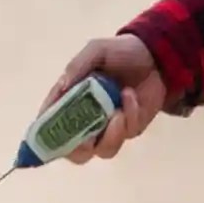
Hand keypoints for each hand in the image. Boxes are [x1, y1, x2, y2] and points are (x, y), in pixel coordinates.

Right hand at [40, 34, 167, 163]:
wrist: (155, 53)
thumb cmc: (120, 51)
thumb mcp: (96, 50)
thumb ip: (77, 66)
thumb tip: (62, 87)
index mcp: (70, 102)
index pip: (51, 126)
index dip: (47, 135)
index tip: (52, 133)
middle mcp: (87, 120)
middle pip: (74, 152)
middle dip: (79, 148)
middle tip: (87, 138)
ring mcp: (109, 127)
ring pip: (103, 150)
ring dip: (110, 135)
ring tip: (118, 112)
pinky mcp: (131, 127)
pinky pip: (127, 133)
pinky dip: (129, 116)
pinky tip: (130, 95)